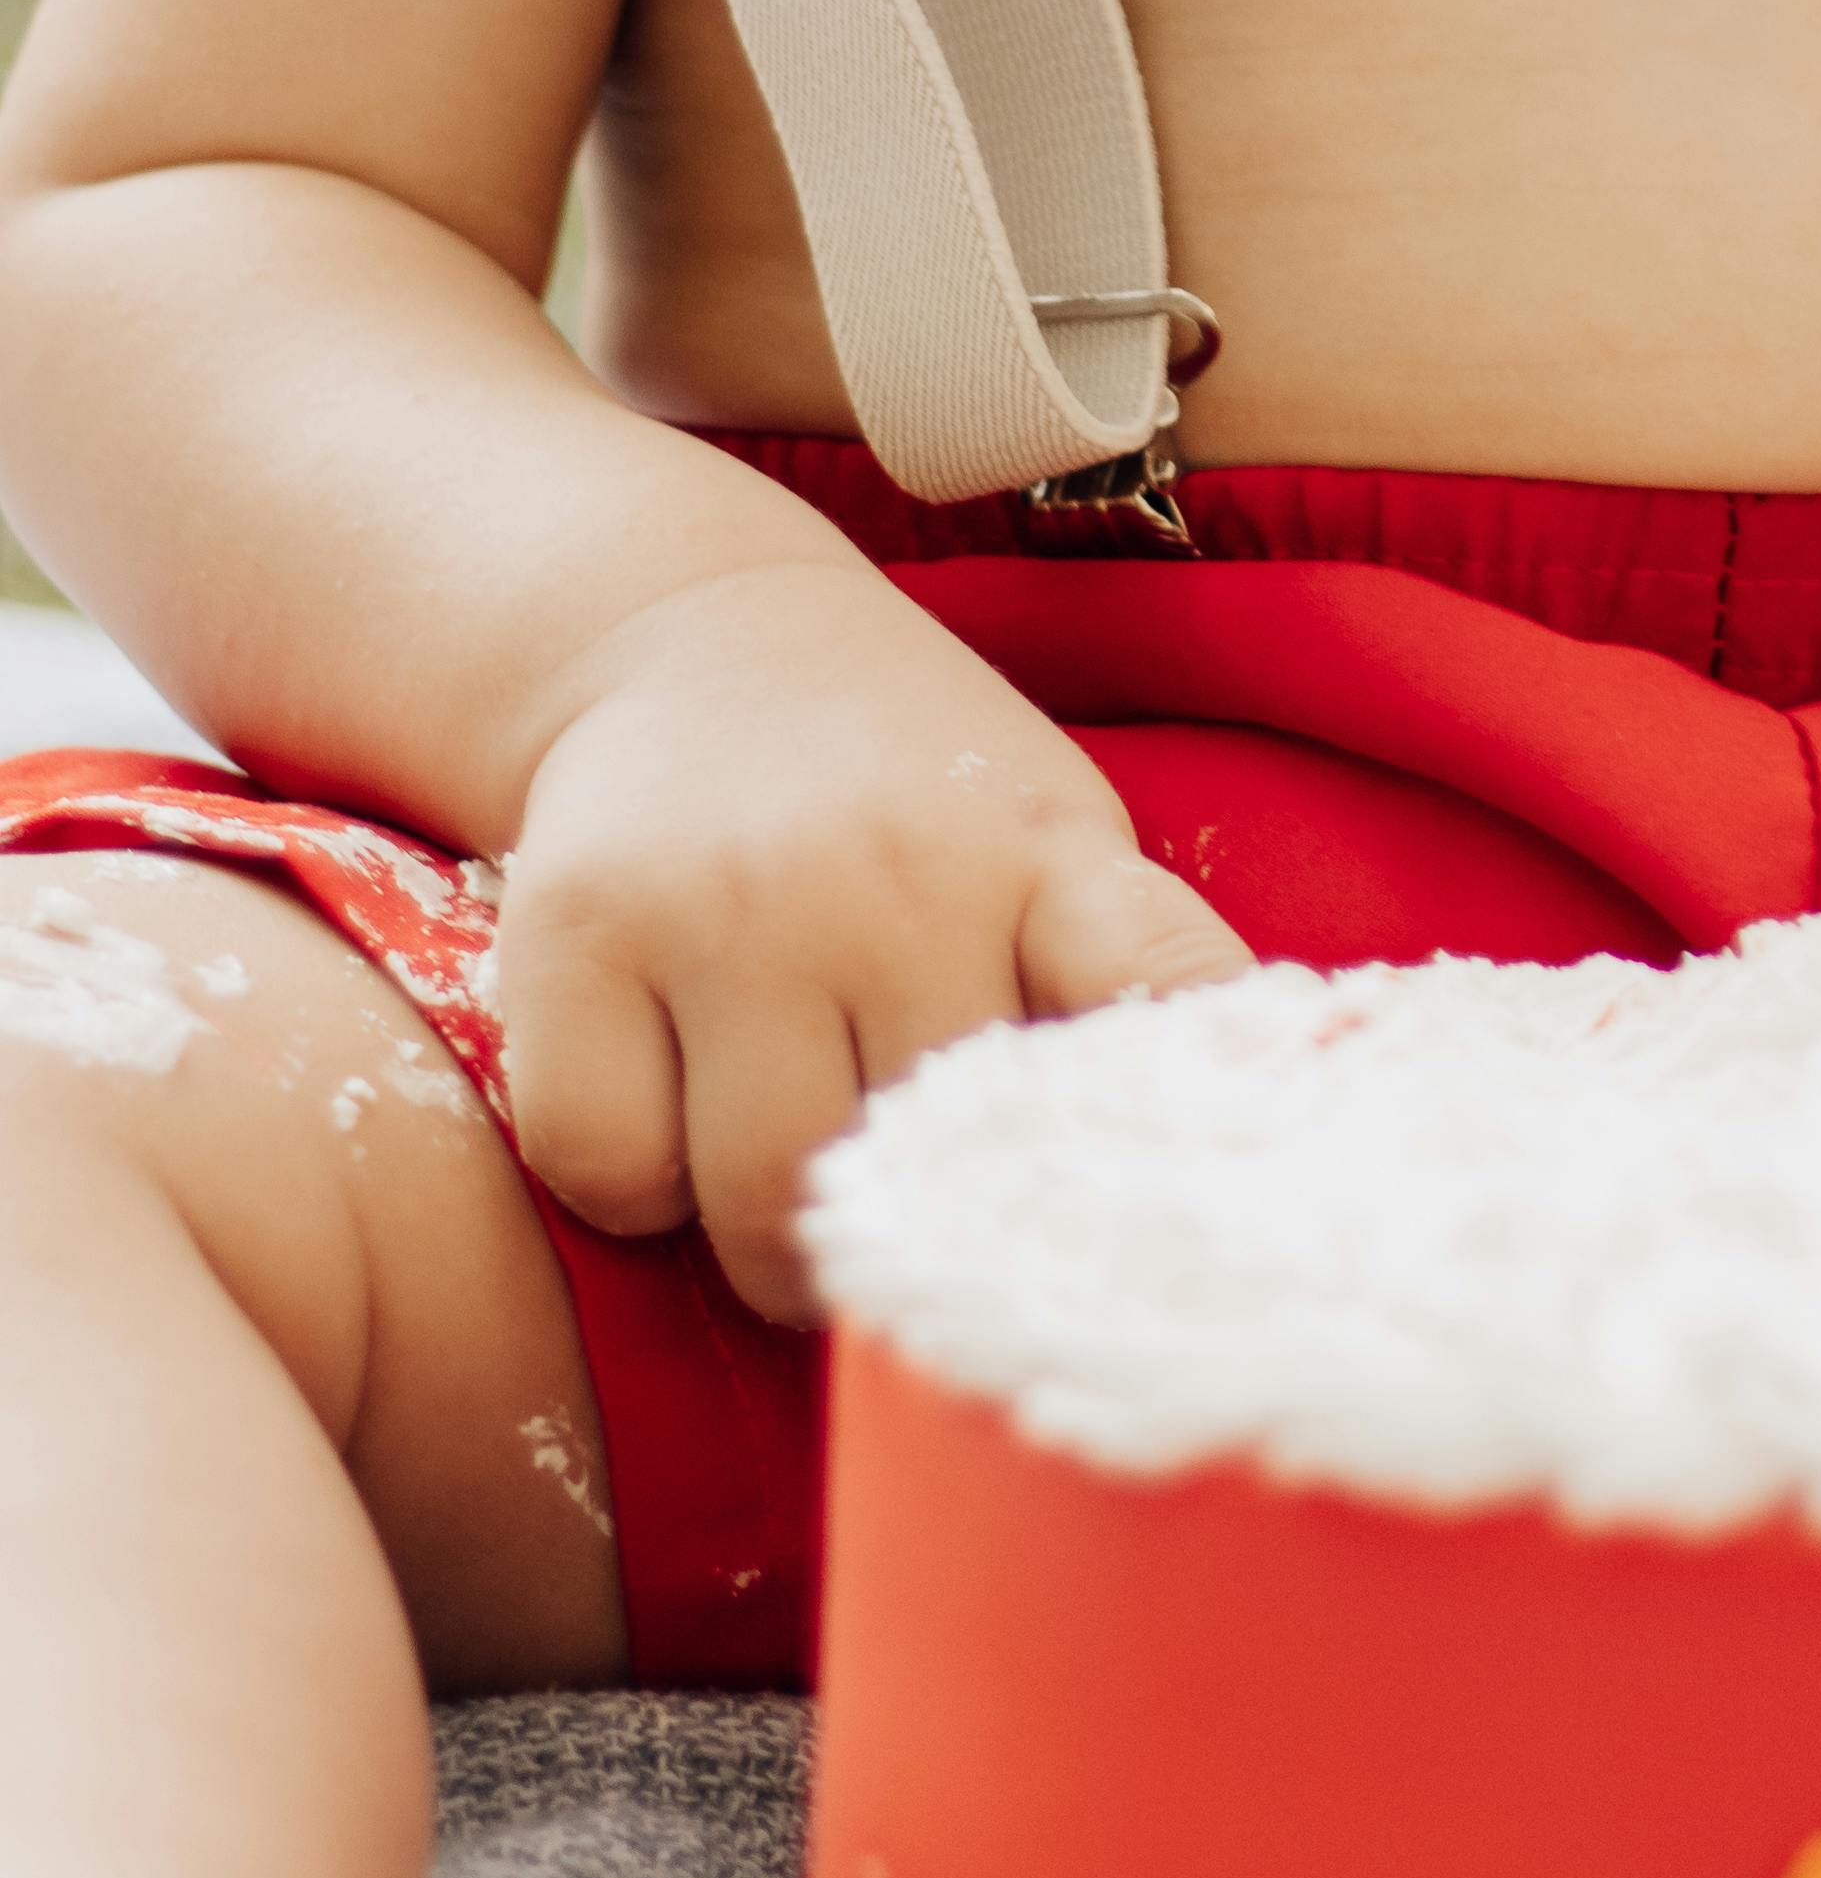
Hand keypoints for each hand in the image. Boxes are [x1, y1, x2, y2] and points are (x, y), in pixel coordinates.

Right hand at [491, 563, 1247, 1317]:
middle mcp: (895, 876)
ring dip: (772, 1247)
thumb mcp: (1045, 836)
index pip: (1158, 992)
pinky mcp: (577, 933)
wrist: (691, 630)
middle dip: (917, 1242)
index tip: (1172, 1208)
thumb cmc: (900, 788)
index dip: (1177, 1113)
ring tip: (785, 1187)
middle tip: (898, 1224)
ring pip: (760, 1199)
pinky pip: (608, 1169)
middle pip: (931, 1176)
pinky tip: (669, 1115)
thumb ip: (1106, 982)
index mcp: (1044, 857)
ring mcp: (728, 904)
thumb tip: (1187, 1170)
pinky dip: (634, 1189)